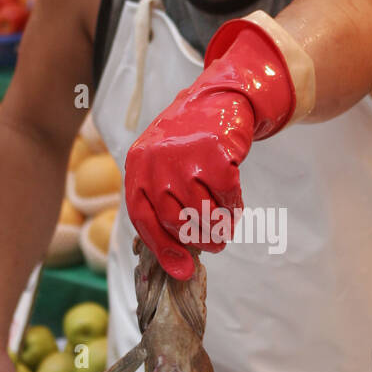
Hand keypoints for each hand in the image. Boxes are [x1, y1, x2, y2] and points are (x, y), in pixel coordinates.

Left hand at [125, 19, 295, 277]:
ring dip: (218, 227)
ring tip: (224, 228)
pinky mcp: (214, 153)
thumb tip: (178, 265)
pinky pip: (227, 196)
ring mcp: (185, 158)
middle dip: (197, 240)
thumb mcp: (161, 168)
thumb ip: (162, 204)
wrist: (214, 100)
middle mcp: (156, 164)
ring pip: (203, 213)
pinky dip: (234, 207)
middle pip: (175, 221)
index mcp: (137, 170)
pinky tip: (235, 206)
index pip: (144, 220)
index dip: (164, 249)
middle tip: (214, 244)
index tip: (182, 271)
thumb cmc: (186, 145)